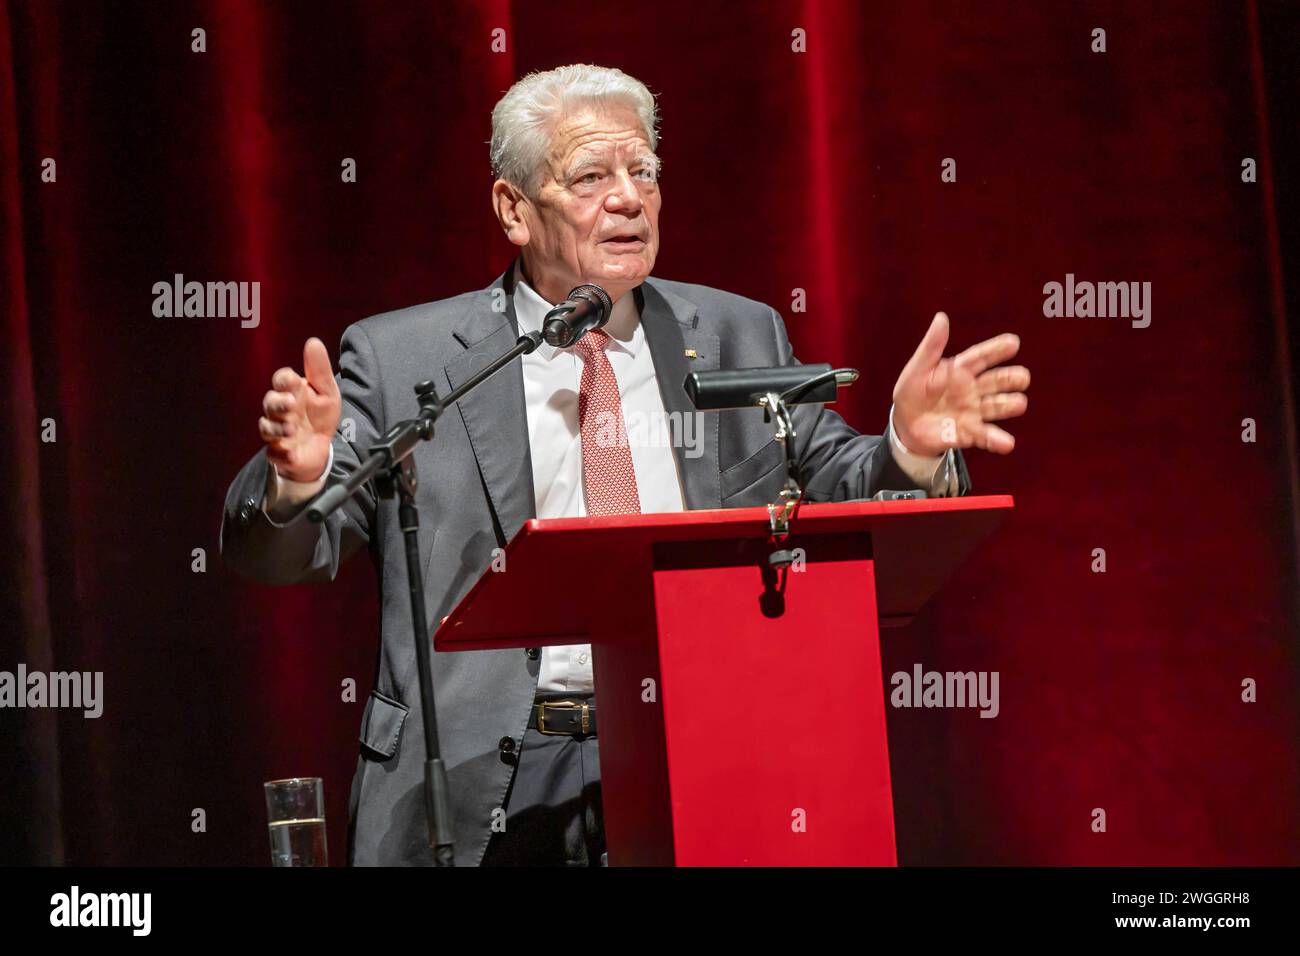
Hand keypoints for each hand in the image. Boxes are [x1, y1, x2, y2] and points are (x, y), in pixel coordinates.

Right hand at [258, 337, 341, 481]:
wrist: (323, 447)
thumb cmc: (320, 416)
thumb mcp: (327, 392)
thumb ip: (320, 370)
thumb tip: (313, 342)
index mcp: (291, 393)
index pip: (281, 380)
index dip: (283, 380)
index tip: (291, 381)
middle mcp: (280, 412)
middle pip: (270, 403)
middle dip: (277, 404)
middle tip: (290, 405)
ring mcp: (278, 433)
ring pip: (267, 428)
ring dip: (277, 429)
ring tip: (292, 429)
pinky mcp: (280, 454)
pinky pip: (274, 455)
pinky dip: (282, 455)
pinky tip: (292, 454)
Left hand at [891, 312, 1029, 457]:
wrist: (905, 425)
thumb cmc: (912, 392)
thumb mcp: (918, 368)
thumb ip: (931, 347)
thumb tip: (941, 318)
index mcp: (960, 370)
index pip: (980, 357)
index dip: (996, 350)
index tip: (1013, 342)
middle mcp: (972, 389)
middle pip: (996, 381)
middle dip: (1011, 378)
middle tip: (1023, 377)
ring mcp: (973, 411)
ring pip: (996, 406)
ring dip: (1009, 405)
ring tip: (1019, 403)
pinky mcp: (969, 432)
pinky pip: (985, 436)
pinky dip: (996, 440)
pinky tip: (1006, 443)